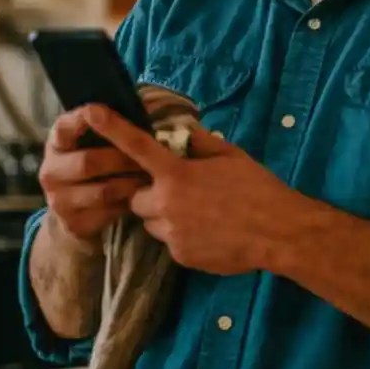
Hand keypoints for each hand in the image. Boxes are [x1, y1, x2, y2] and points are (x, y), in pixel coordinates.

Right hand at [39, 107, 149, 244]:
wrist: (74, 213)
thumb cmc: (95, 167)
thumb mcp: (94, 145)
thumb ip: (109, 128)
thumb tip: (147, 105)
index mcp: (57, 144)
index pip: (64, 128)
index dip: (81, 120)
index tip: (101, 112)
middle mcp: (51, 170)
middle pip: (89, 162)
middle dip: (122, 159)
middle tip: (148, 157)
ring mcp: (58, 199)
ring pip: (103, 190)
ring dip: (130, 184)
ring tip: (150, 177)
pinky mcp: (73, 222)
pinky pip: (108, 212)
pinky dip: (127, 204)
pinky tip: (140, 198)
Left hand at [82, 104, 301, 275]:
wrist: (278, 232)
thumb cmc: (258, 189)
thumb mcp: (232, 156)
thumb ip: (201, 144)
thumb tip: (184, 134)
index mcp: (177, 174)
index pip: (137, 146)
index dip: (112, 128)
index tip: (91, 112)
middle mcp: (166, 204)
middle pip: (137, 198)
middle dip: (152, 194)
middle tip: (181, 193)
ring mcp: (172, 233)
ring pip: (153, 223)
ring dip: (166, 216)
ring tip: (200, 215)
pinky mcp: (181, 257)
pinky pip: (171, 242)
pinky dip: (183, 236)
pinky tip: (210, 233)